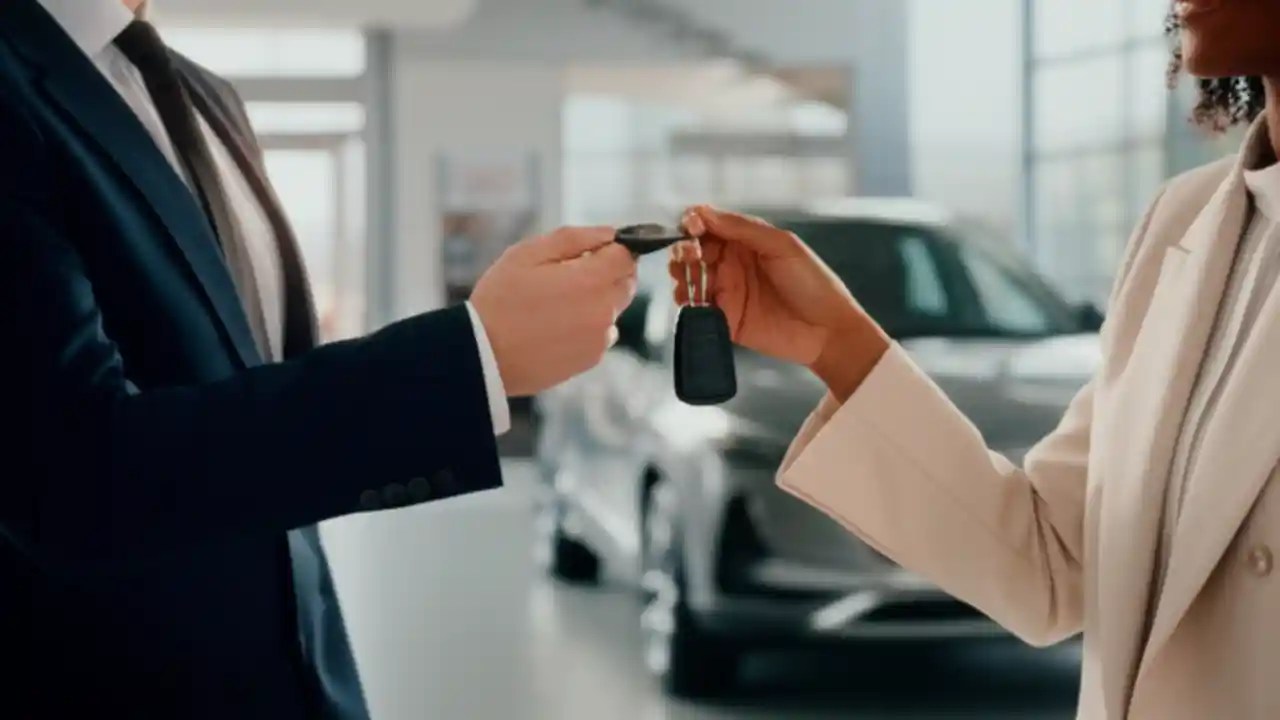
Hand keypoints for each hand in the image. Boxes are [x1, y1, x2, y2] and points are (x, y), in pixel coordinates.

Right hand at [472, 227, 636, 396]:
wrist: (483, 354)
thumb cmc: (501, 300)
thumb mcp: (528, 254)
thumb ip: (574, 238)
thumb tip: (609, 233)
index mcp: (591, 281)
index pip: (627, 256)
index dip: (613, 248)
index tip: (594, 250)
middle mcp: (604, 311)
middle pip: (626, 283)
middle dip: (607, 273)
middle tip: (570, 275)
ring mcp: (599, 338)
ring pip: (613, 309)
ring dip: (597, 301)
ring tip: (556, 304)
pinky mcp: (591, 359)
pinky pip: (601, 334)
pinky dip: (587, 326)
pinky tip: (555, 326)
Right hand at [670, 206, 888, 400]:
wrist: (827, 331)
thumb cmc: (813, 283)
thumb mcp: (783, 246)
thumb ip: (743, 228)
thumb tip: (704, 212)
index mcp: (746, 241)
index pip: (709, 225)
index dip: (694, 223)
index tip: (690, 228)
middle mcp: (731, 263)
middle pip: (693, 250)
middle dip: (684, 249)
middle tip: (692, 255)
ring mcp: (726, 291)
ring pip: (689, 277)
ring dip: (682, 273)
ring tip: (689, 277)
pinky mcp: (723, 318)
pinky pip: (695, 308)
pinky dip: (686, 301)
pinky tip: (691, 298)